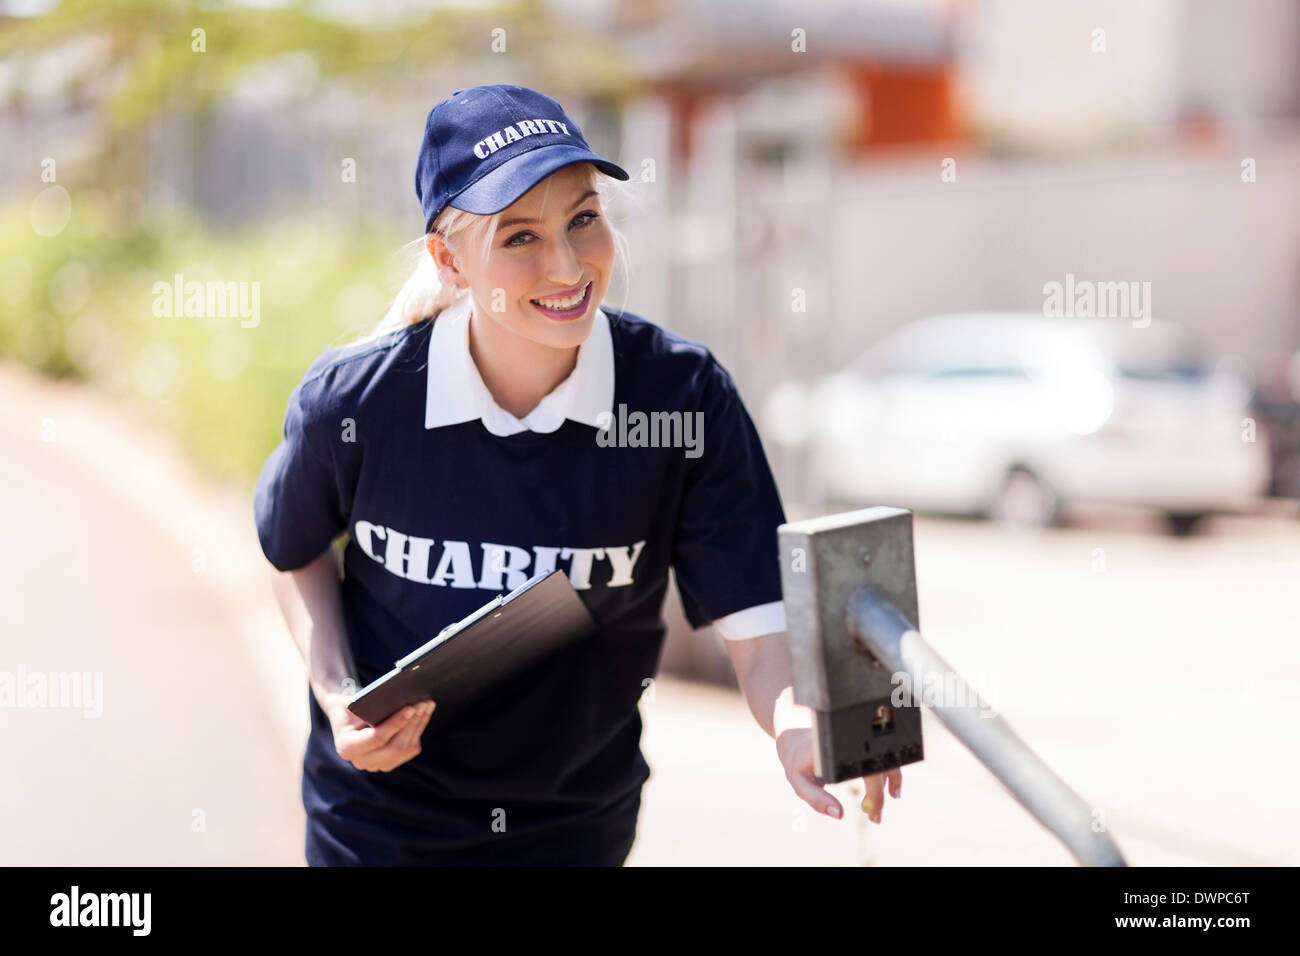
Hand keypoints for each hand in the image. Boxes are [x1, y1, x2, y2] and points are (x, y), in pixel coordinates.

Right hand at [319, 692, 435, 772]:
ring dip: (419, 724)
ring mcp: (378, 765)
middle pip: (394, 748)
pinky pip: (411, 749)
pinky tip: (425, 713)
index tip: (410, 708)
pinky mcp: (392, 762)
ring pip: (405, 749)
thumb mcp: (350, 703)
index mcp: (347, 748)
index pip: (376, 738)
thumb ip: (363, 705)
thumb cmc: (349, 707)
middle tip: (422, 704)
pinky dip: (419, 729)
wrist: (349, 718)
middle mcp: (361, 762)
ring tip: (426, 705)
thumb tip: (392, 699)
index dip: (395, 723)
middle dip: (411, 724)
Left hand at [776, 726, 901, 822]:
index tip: (868, 811)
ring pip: (885, 760)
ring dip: (891, 783)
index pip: (867, 772)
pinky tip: (891, 788)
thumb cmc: (797, 759)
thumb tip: (839, 814)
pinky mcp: (861, 739)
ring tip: (883, 806)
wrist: (794, 733)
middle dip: (879, 797)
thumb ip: (816, 799)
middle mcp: (851, 741)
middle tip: (875, 818)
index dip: (875, 794)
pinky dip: (889, 773)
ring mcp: (858, 738)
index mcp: (839, 750)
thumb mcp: (799, 780)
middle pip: (878, 768)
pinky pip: (881, 755)